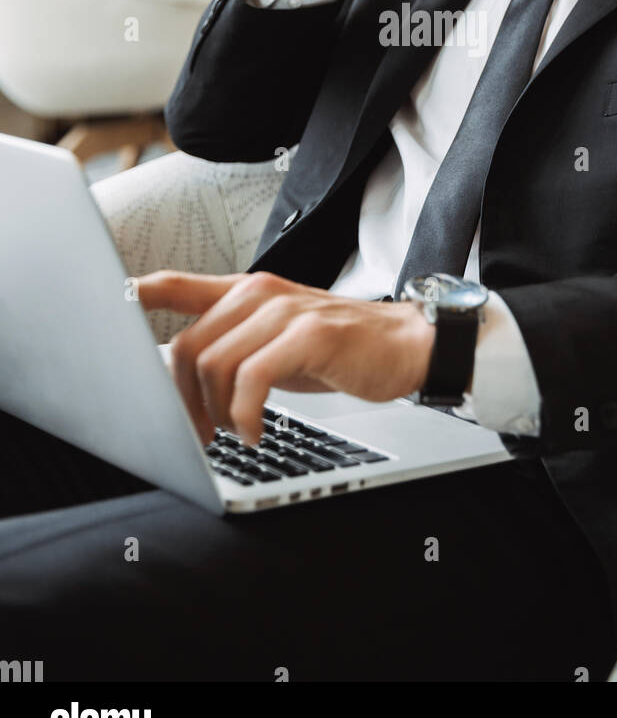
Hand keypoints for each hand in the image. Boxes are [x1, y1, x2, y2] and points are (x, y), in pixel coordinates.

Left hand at [136, 270, 434, 446]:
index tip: (110, 307)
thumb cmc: (338, 348)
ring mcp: (285, 310)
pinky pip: (252, 378)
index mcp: (247, 292)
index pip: (178, 283)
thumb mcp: (276, 339)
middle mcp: (259, 292)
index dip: (138, 294)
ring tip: (231, 434)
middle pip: (188, 345)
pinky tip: (255, 431)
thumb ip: (232, 345)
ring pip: (215, 363)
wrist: (406, 345)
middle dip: (181, 400)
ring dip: (214, 413)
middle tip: (197, 434)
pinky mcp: (310, 334)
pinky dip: (245, 415)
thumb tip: (179, 376)